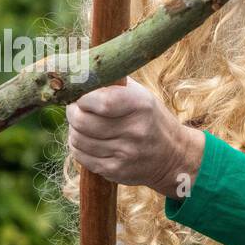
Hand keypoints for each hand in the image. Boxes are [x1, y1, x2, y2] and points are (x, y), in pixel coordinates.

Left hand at [66, 77, 204, 197]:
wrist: (172, 155)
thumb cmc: (149, 117)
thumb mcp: (140, 95)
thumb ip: (113, 83)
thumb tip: (79, 73)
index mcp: (140, 105)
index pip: (100, 101)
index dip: (82, 98)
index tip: (81, 96)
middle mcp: (134, 130)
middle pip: (82, 121)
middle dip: (72, 113)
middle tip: (75, 109)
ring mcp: (125, 154)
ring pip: (78, 140)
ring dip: (74, 130)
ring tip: (83, 125)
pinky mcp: (116, 171)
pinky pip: (81, 157)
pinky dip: (78, 147)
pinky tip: (88, 141)